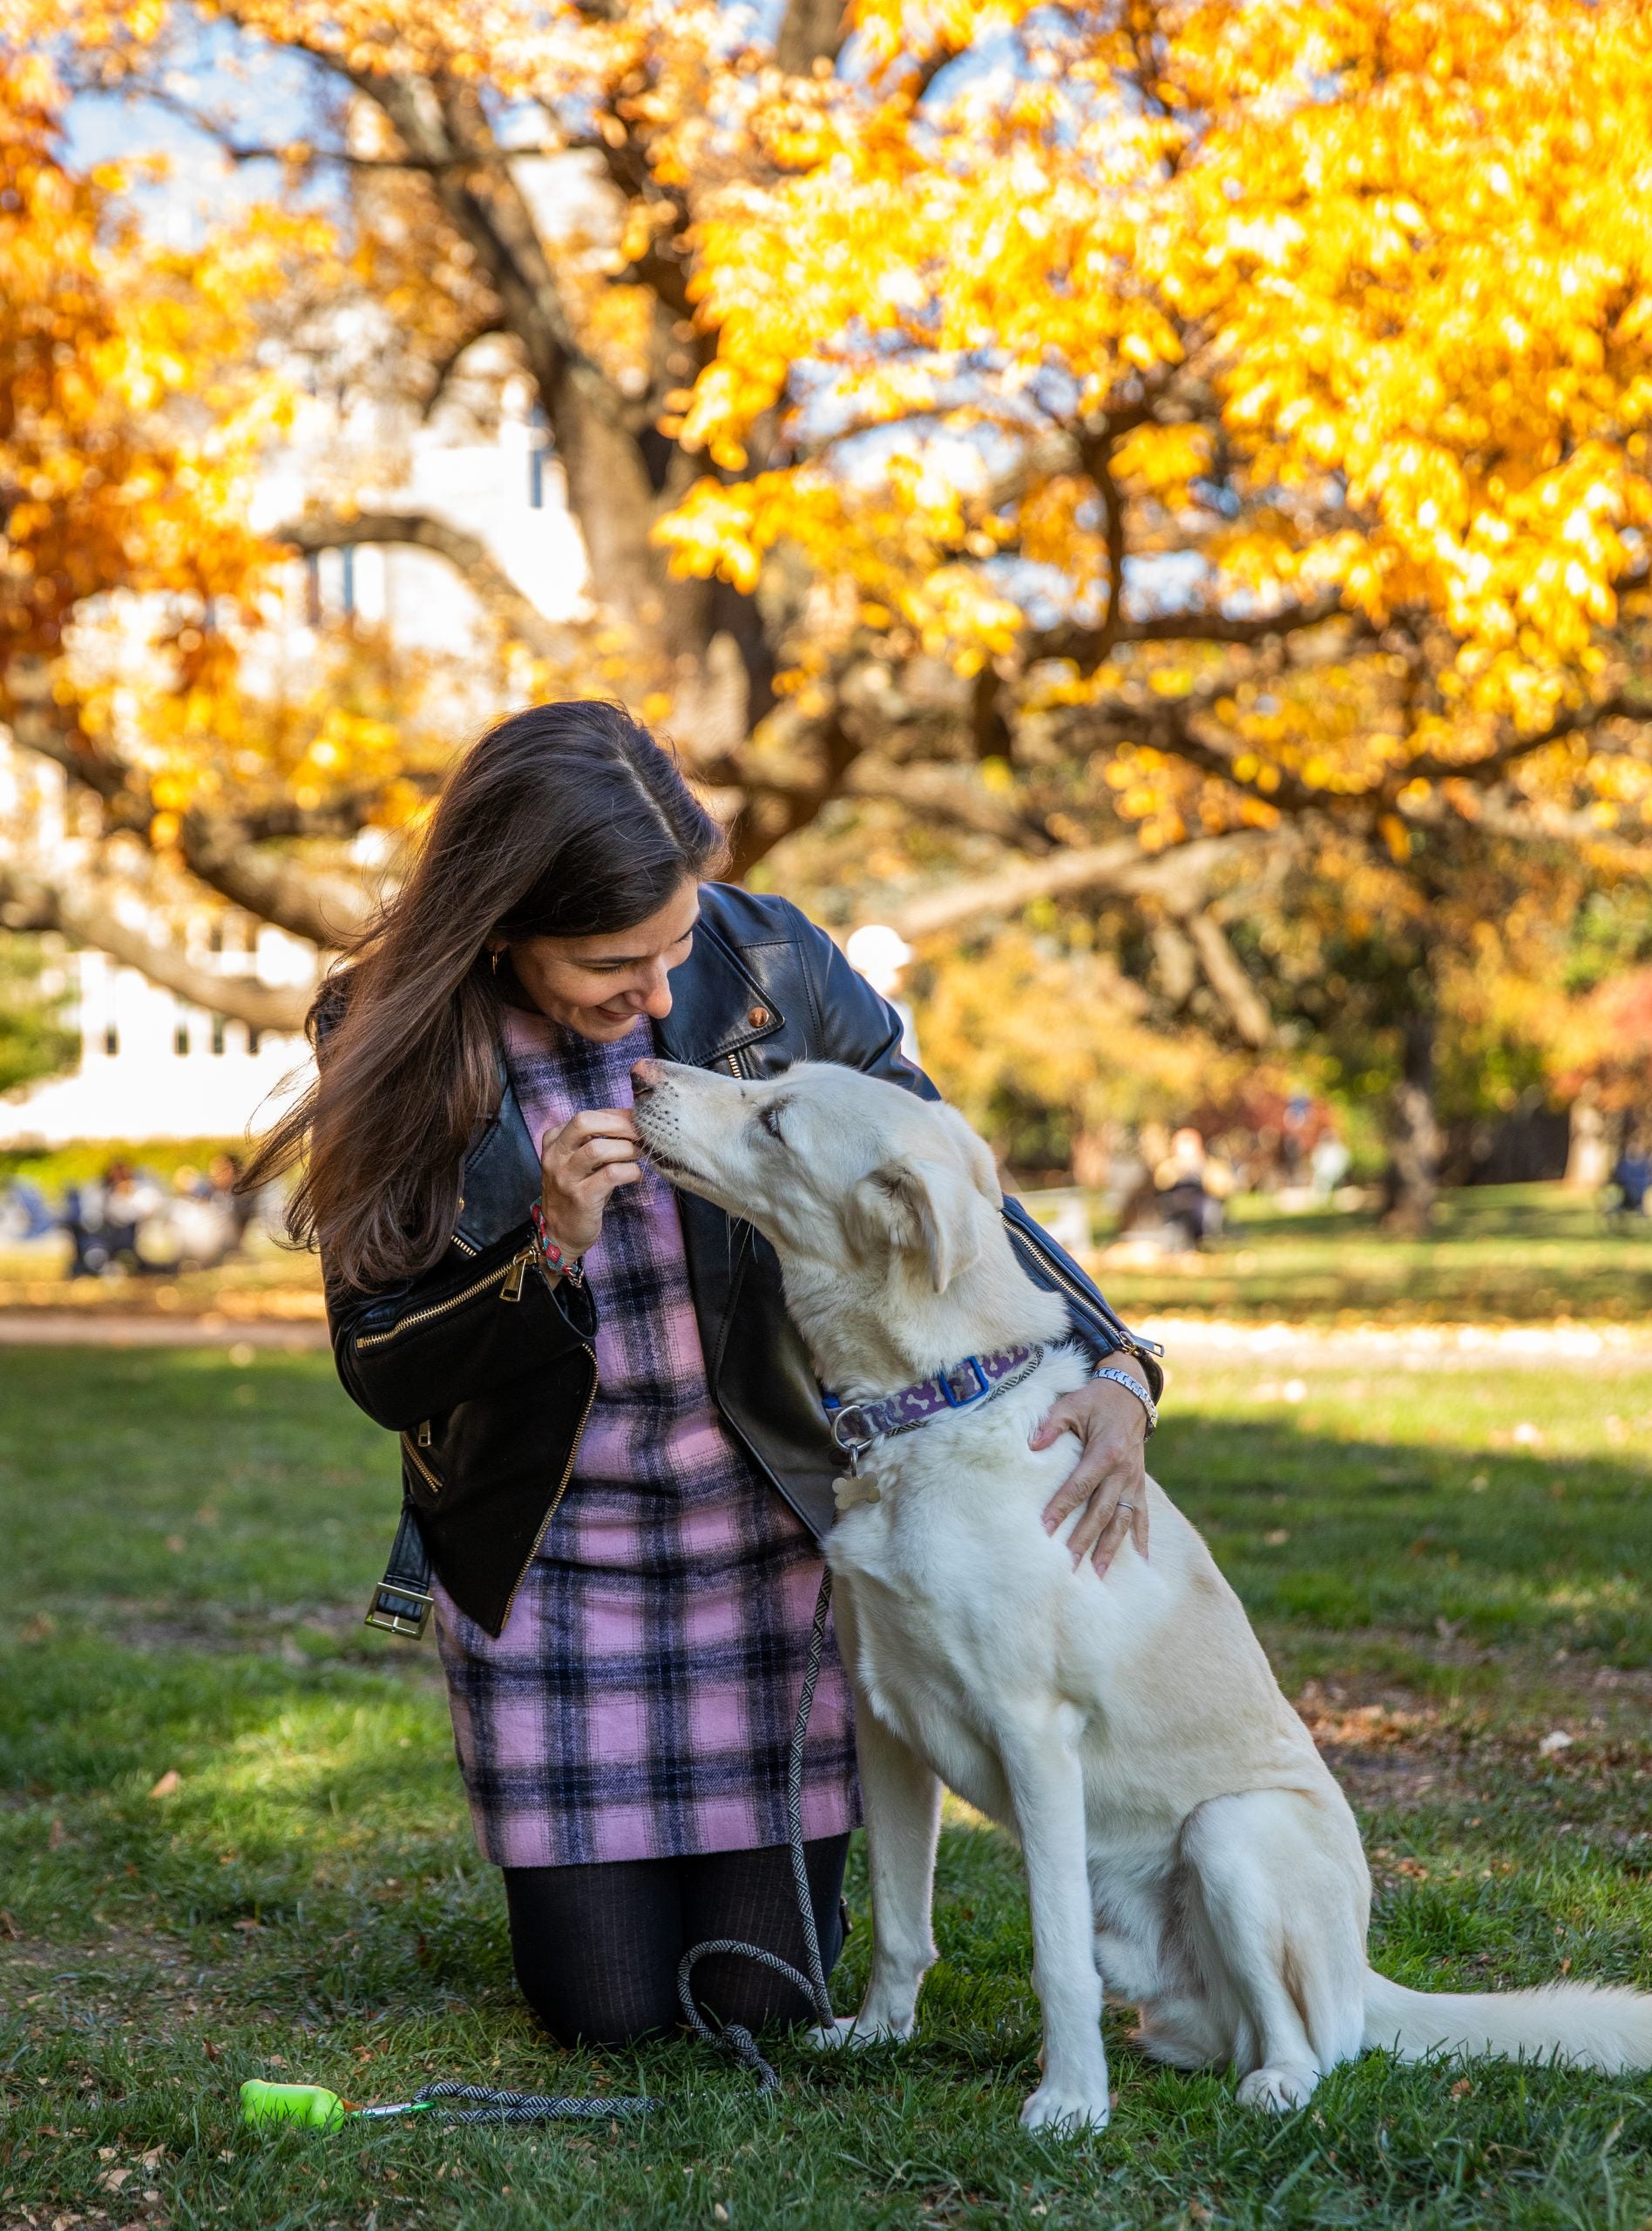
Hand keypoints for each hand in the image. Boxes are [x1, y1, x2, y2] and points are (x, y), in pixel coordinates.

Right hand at [538, 1107, 642, 1256]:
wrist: (558, 1234)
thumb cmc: (575, 1193)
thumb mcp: (577, 1162)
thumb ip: (596, 1141)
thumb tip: (630, 1122)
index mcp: (554, 1142)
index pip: (585, 1117)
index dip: (615, 1115)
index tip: (635, 1120)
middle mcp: (556, 1157)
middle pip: (584, 1123)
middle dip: (618, 1124)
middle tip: (640, 1133)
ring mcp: (566, 1178)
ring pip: (599, 1148)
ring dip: (626, 1148)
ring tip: (639, 1154)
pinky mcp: (581, 1197)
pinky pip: (611, 1174)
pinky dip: (630, 1171)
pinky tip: (637, 1175)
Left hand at [1033, 1373, 1150, 1575]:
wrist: (1131, 1394)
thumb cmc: (1096, 1400)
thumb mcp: (1071, 1404)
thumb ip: (1052, 1424)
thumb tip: (1032, 1445)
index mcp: (1104, 1452)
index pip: (1079, 1487)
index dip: (1061, 1508)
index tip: (1045, 1530)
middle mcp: (1122, 1472)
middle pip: (1100, 1512)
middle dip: (1083, 1540)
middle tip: (1068, 1565)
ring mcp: (1134, 1481)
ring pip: (1122, 1521)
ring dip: (1111, 1548)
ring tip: (1099, 1574)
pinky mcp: (1139, 1485)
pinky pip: (1142, 1516)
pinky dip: (1142, 1539)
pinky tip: (1141, 1562)